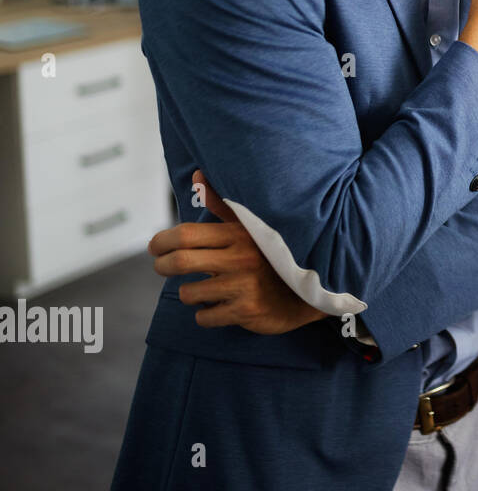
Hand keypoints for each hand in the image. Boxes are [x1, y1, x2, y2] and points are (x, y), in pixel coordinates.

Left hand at [148, 170, 328, 334]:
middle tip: (162, 268)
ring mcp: (244, 286)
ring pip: (190, 293)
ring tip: (200, 289)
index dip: (162, 241)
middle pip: (181, 262)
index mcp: (239, 234)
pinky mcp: (247, 311)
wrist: (309, 292)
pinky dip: (205, 314)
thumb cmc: (270, 256)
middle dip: (163, 266)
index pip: (186, 234)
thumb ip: (221, 204)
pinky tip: (218, 306)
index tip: (156, 247)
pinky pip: (205, 317)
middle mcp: (242, 258)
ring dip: (189, 293)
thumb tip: (196, 174)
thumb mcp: (251, 227)